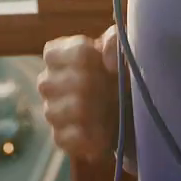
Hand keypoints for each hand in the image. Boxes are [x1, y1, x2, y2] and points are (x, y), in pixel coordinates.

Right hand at [38, 24, 118, 159]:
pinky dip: (90, 137)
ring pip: (61, 111)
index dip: (80, 56)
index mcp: (58, 57)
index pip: (51, 54)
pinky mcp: (61, 138)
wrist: (133, 109)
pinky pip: (67, 138)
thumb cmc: (122, 72)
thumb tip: (107, 60)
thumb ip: (115, 42)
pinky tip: (106, 132)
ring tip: (112, 110)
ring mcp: (52, 112)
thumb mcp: (124, 50)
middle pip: (52, 83)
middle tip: (112, 88)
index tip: (104, 61)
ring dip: (93, 111)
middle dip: (89, 85)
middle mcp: (48, 83)